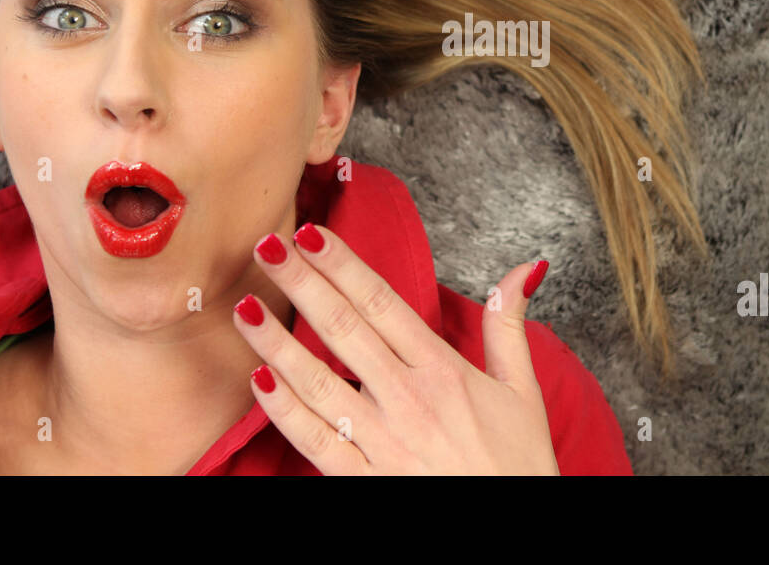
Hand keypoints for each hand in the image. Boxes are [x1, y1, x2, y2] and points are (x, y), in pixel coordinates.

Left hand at [232, 223, 558, 474]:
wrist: (516, 532)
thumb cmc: (517, 466)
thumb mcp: (524, 391)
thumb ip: (509, 327)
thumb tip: (521, 270)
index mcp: (442, 370)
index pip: (382, 303)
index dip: (344, 266)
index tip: (314, 235)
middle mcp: (408, 399)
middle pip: (344, 328)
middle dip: (302, 283)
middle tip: (267, 247)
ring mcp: (382, 441)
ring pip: (318, 381)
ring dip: (276, 342)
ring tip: (245, 307)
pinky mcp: (364, 480)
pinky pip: (315, 440)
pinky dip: (284, 410)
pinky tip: (259, 380)